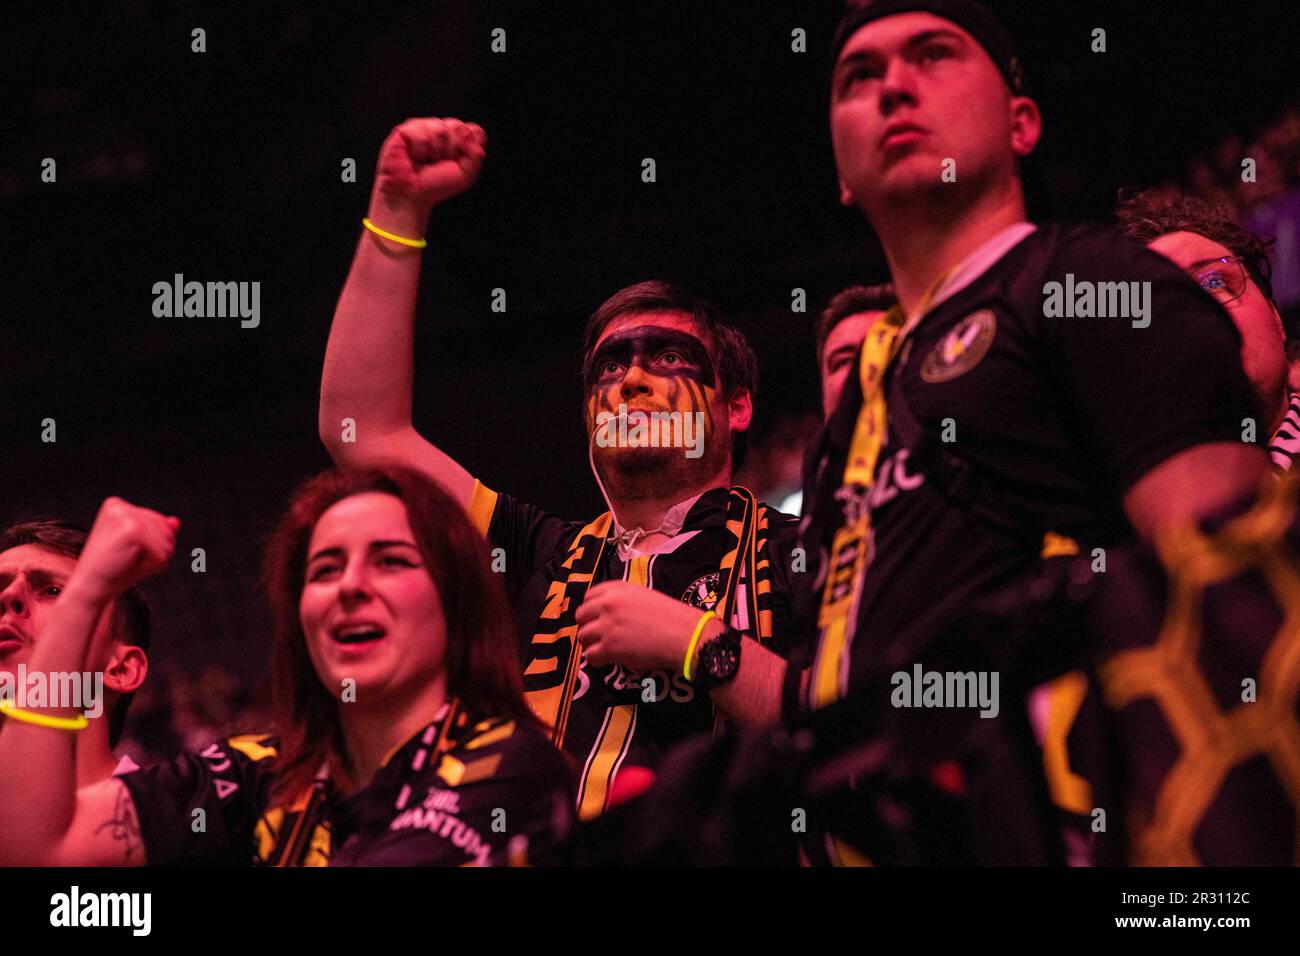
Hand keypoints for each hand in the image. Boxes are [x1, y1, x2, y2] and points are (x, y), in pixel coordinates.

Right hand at [66, 498, 178, 602]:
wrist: (89, 588)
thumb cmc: (114, 570)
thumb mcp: (141, 548)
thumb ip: (160, 532)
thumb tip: (175, 522)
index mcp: (117, 505)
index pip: (160, 522)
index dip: (151, 545)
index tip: (125, 552)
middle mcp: (120, 506)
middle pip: (166, 530)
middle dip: (155, 552)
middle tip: (126, 559)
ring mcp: (125, 516)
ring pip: (167, 541)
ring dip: (153, 560)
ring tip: (127, 562)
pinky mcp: (132, 530)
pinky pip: (163, 553)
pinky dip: (151, 566)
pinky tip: (128, 565)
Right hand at [370, 117, 485, 223]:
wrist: (411, 195)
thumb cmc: (435, 186)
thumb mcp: (465, 175)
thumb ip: (476, 155)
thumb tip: (473, 132)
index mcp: (457, 139)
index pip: (474, 130)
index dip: (468, 146)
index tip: (458, 161)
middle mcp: (441, 130)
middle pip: (458, 126)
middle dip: (452, 149)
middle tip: (439, 162)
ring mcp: (423, 127)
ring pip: (440, 128)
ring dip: (435, 151)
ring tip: (426, 160)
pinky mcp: (406, 130)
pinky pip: (421, 132)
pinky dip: (420, 149)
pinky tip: (415, 156)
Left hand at [575, 581, 719, 671]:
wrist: (683, 634)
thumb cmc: (669, 616)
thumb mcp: (643, 596)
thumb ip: (621, 600)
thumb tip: (604, 613)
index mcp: (617, 589)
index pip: (588, 596)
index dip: (591, 610)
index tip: (597, 619)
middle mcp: (608, 603)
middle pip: (581, 616)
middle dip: (587, 627)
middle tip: (599, 636)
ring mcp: (607, 625)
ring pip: (582, 637)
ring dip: (591, 644)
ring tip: (605, 649)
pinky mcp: (610, 647)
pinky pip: (590, 656)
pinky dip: (597, 660)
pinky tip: (608, 660)